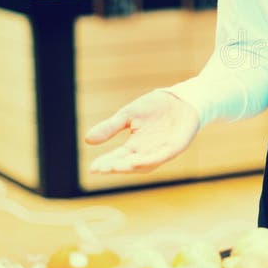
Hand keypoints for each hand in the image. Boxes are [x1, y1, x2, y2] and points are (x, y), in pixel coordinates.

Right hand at [85, 89, 199, 173]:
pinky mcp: (175, 147)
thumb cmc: (155, 107)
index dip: (105, 163)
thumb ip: (110, 127)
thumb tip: (87, 140)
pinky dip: (151, 159)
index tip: (92, 168)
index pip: (117, 157)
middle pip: (128, 164)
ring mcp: (161, 151)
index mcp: (134, 146)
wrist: (180, 99)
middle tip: (101, 169)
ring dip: (130, 167)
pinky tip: (139, 161)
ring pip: (144, 164)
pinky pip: (162, 156)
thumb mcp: (128, 115)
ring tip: (115, 167)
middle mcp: (147, 152)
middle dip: (115, 167)